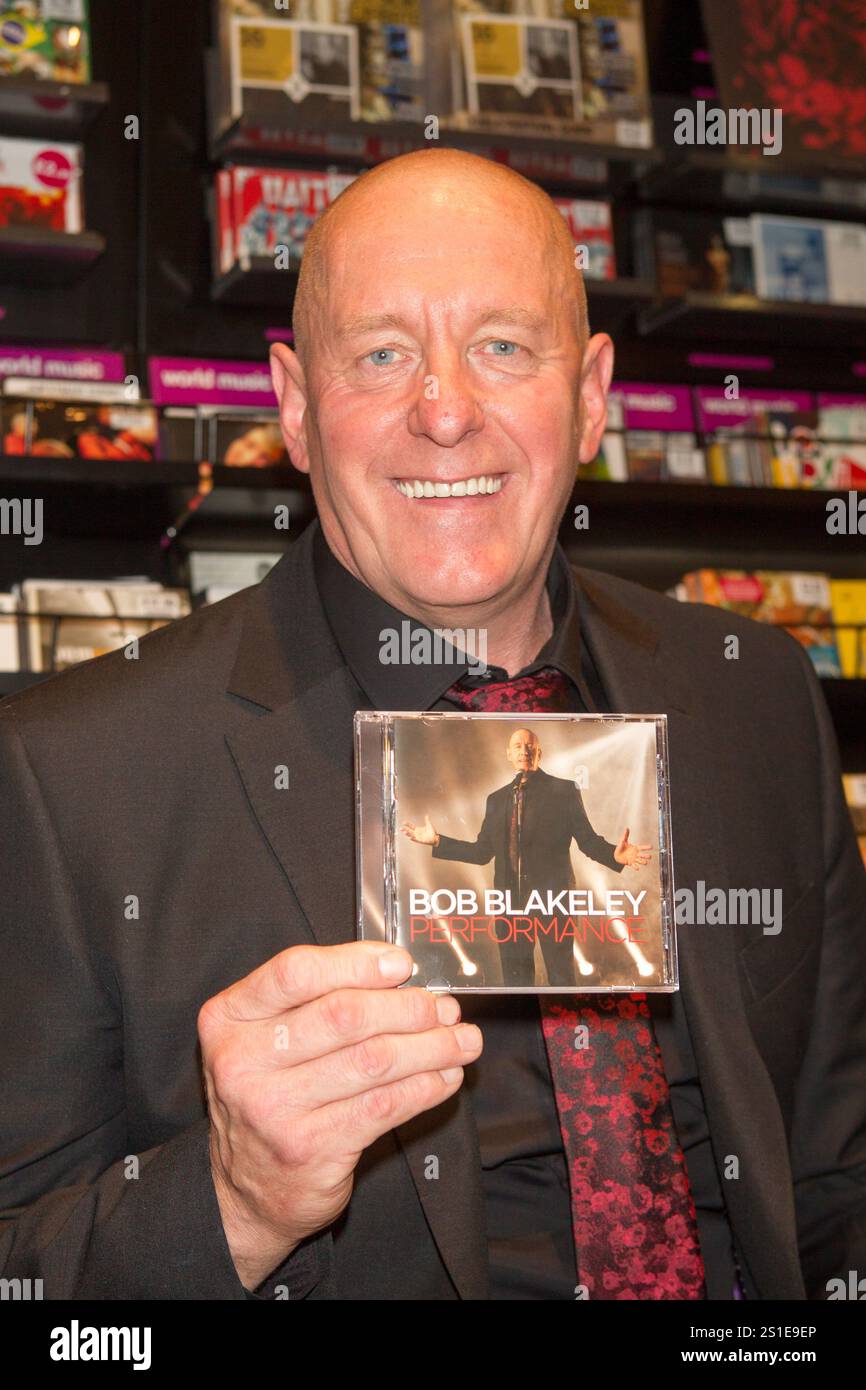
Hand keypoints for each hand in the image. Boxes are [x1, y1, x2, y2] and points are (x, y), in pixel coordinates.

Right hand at [198, 942, 480, 1290]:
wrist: (244, 1191)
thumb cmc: (270, 1096)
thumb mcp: (267, 1039)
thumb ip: (316, 1001)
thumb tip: (401, 977)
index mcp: (229, 1018)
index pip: (296, 972)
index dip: (356, 963)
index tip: (402, 965)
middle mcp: (242, 1061)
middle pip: (344, 1015)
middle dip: (408, 1008)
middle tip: (445, 1010)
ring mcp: (274, 1108)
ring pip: (373, 1060)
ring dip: (430, 1046)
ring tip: (462, 1040)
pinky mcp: (310, 1148)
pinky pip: (384, 1105)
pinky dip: (425, 1086)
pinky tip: (445, 1077)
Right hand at [401, 813, 438, 846]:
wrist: (435, 838)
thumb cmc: (432, 832)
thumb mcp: (429, 825)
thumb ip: (427, 820)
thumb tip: (426, 815)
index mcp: (418, 829)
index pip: (411, 826)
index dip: (407, 824)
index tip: (403, 822)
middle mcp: (417, 833)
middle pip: (409, 831)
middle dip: (405, 830)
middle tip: (400, 828)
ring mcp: (418, 837)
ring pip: (411, 835)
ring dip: (408, 834)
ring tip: (404, 832)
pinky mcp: (420, 840)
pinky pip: (416, 840)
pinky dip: (413, 839)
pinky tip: (410, 837)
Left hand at [613, 827, 652, 868]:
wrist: (616, 854)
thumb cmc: (620, 847)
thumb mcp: (623, 840)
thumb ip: (625, 835)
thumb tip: (627, 828)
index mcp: (635, 848)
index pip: (642, 848)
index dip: (647, 847)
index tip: (651, 847)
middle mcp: (636, 854)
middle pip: (643, 855)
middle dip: (646, 856)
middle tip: (649, 856)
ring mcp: (634, 859)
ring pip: (641, 861)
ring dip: (643, 862)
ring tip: (645, 862)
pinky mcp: (630, 863)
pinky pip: (634, 866)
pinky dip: (636, 867)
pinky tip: (638, 868)